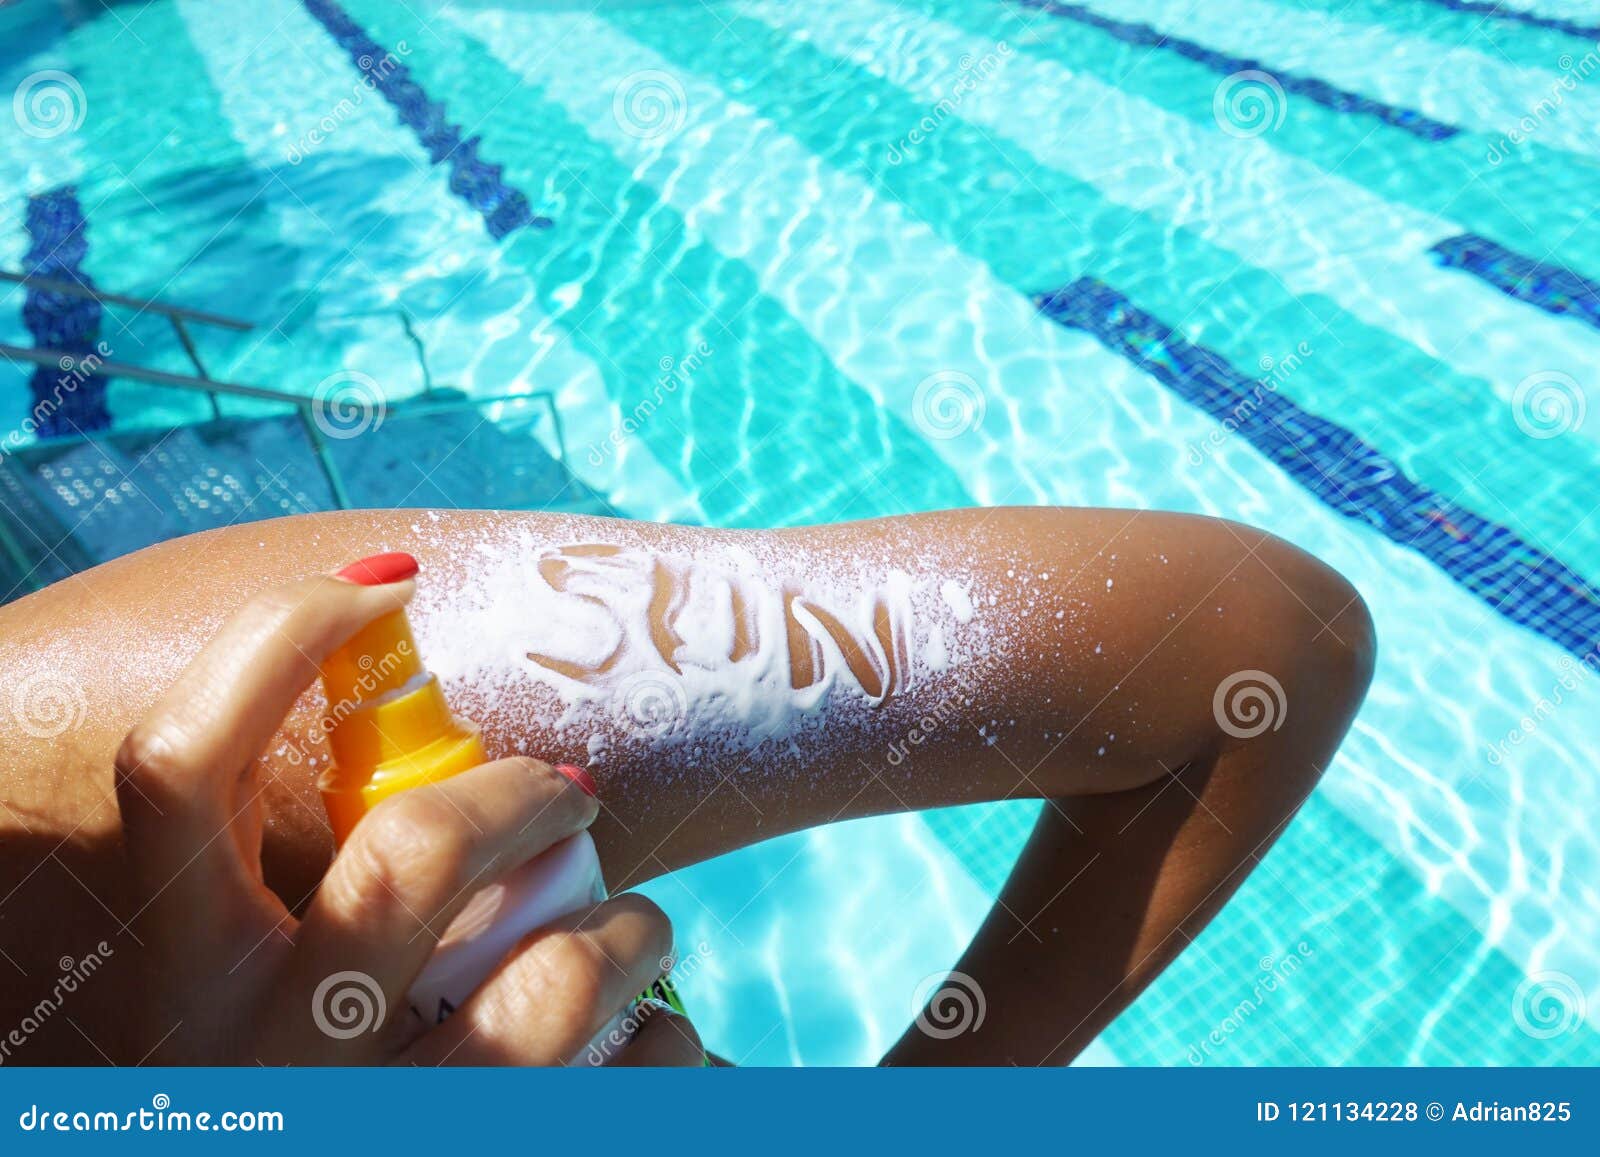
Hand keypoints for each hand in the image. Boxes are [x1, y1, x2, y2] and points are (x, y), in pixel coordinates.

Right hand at [113, 569, 702, 1064]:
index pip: (178, 765)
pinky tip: (660, 1053)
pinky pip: (622, 1091)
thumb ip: (267, 912)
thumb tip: (403, 761)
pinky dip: (664, 1056)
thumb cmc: (274, 1100)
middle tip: (576, 793)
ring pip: (546, 987)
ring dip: (632, 935)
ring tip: (647, 932)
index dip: (274, 642)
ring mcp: (371, 1129)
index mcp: (174, 981)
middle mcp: (253, 1058)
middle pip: (409, 853)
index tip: (383, 584)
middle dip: (521, 793)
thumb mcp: (229, 1010)